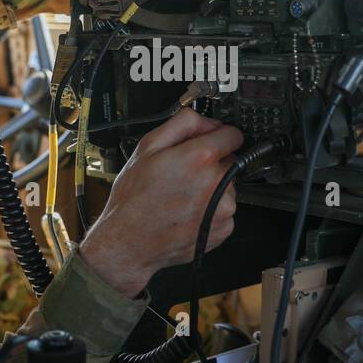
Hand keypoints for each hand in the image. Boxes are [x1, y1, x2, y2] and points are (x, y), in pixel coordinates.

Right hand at [80, 109, 244, 297]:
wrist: (128, 241)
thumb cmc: (134, 198)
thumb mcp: (148, 147)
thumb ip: (183, 124)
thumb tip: (207, 121)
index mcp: (200, 158)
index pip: (233, 135)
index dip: (219, 135)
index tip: (212, 140)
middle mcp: (217, 183)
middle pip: (229, 161)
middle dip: (211, 164)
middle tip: (183, 173)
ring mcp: (223, 209)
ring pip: (227, 187)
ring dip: (211, 188)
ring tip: (181, 195)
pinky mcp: (224, 229)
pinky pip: (224, 210)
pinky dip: (211, 209)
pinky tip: (187, 211)